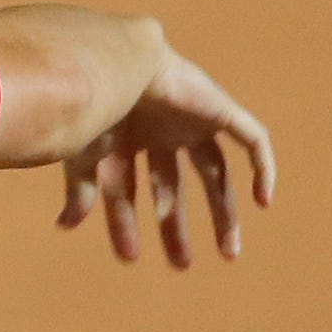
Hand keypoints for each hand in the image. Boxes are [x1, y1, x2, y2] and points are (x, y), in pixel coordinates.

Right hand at [55, 46, 276, 266]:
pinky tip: (264, 202)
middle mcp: (160, 132)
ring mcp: (192, 121)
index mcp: (125, 139)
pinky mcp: (220, 109)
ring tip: (230, 252)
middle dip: (176, 225)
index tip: (129, 258)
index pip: (129, 189)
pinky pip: (252, 141)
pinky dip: (262, 169)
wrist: (118, 65)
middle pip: (174, 186)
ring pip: (214, 173)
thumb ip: (83, 191)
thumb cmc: (93, 107)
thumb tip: (66, 226)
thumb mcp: (86, 157)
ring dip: (223, 211)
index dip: (128, 223)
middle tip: (183, 266)